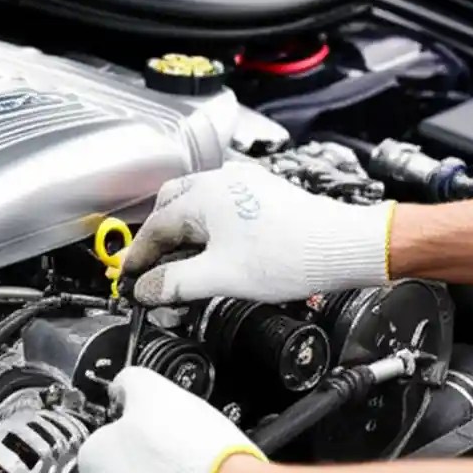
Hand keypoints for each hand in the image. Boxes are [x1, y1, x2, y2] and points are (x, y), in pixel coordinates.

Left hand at [77, 366, 265, 472]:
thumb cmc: (189, 452)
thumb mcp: (152, 389)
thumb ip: (129, 383)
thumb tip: (124, 384)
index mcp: (90, 460)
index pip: (102, 433)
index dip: (130, 421)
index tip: (150, 419)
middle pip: (123, 465)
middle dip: (147, 453)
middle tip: (174, 441)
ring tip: (191, 465)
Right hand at [121, 162, 395, 304]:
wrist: (344, 246)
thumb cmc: (291, 255)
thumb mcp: (221, 277)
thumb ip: (174, 283)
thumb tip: (146, 289)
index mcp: (203, 197)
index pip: (154, 229)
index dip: (137, 259)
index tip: (128, 281)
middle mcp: (220, 183)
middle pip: (169, 208)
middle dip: (156, 240)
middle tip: (150, 270)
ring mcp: (243, 187)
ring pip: (195, 207)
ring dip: (181, 235)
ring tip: (181, 265)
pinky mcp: (262, 196)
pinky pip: (219, 209)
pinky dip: (205, 230)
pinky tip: (212, 252)